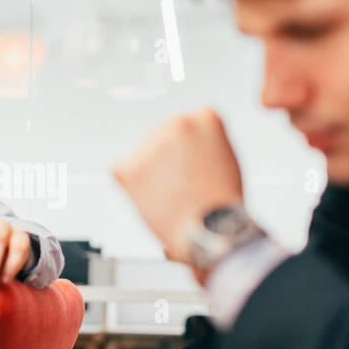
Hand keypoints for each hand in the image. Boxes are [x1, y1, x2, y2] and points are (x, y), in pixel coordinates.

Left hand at [112, 107, 243, 266]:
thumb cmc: (221, 204)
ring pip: (142, 154)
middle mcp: (177, 123)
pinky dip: (131, 186)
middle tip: (180, 185)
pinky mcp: (130, 166)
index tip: (193, 166)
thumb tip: (184, 145)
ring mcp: (152, 144)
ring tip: (171, 195)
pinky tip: (153, 198)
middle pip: (162, 136)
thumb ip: (204, 142)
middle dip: (167, 158)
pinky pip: (122, 171)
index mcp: (205, 117)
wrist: (210, 230)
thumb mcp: (226, 158)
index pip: (187, 125)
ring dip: (151, 172)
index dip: (189, 150)